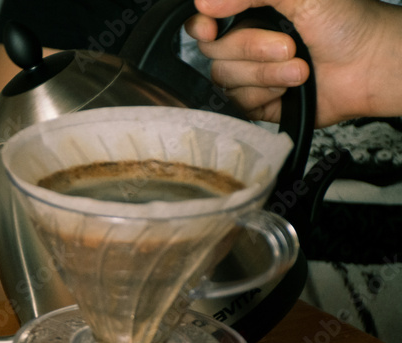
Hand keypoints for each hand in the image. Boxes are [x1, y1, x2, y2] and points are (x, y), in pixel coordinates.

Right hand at [186, 0, 401, 126]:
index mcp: (250, 11)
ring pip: (225, 79)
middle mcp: (245, 42)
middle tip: (288, 45)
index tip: (211, 29)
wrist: (370, 65)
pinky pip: (237, 104)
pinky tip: (290, 89)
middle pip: (213, 51)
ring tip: (300, 68)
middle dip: (252, 50)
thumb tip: (204, 3)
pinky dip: (266, 96)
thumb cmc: (346, 23)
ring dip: (266, 75)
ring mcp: (248, 74)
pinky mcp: (255, 103)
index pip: (203, 21)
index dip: (201, 26)